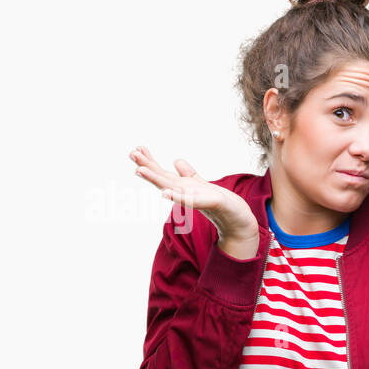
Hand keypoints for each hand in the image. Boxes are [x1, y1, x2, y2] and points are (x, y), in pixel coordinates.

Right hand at [129, 145, 257, 240]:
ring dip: (156, 180)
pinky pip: (192, 201)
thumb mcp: (202, 185)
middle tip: (131, 153)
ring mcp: (196, 199)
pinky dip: (179, 198)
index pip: (163, 173)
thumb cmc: (219, 204)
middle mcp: (186, 193)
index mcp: (184, 187)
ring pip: (172, 188)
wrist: (237, 220)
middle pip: (163, 178)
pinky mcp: (211, 204)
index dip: (151, 161)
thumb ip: (188, 174)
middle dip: (147, 167)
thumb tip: (175, 161)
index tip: (136, 148)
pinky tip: (166, 194)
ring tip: (140, 170)